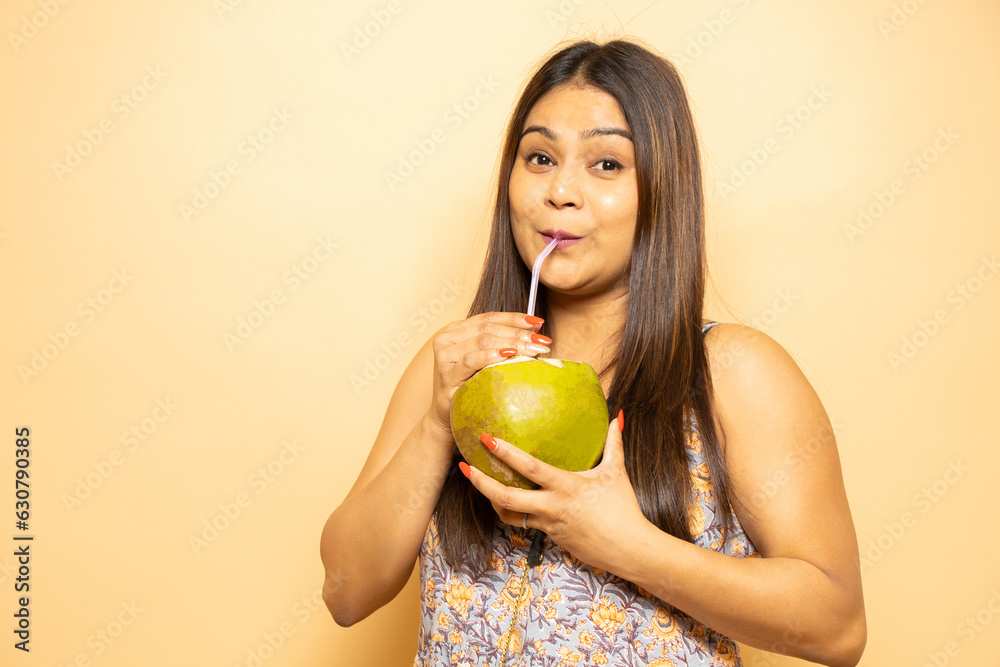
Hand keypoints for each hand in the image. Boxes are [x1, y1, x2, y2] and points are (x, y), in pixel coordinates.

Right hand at [426, 312, 549, 435]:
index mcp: (456, 329)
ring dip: (510, 344)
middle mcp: (447, 338)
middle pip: (488, 329)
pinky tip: (508, 355)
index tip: (537, 322)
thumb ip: (501, 342)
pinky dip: (490, 356)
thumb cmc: (469, 384)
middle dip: (517, 334)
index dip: (514, 318)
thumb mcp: (484, 358)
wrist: (448, 413)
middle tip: (540, 342)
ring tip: (531, 349)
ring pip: (481, 341)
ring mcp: (444, 356)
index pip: (489, 318)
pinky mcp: (446, 375)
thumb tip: (534, 330)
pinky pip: (471, 360)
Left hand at [459, 411, 649, 573]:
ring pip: (508, 514)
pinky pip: (522, 523)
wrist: (629, 550)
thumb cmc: (624, 509)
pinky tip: (504, 499)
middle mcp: (551, 506)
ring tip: (477, 481)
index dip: (505, 453)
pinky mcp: (549, 536)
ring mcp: (547, 524)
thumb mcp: (616, 472)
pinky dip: (509, 510)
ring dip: (490, 498)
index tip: (486, 438)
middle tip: (463, 466)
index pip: (529, 468)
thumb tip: (616, 417)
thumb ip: (613, 443)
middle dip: (480, 482)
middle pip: (506, 497)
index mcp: (566, 487)